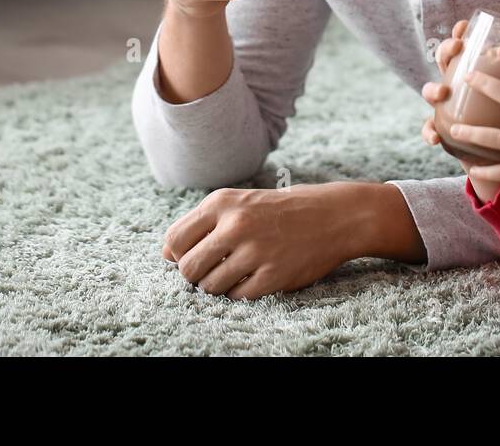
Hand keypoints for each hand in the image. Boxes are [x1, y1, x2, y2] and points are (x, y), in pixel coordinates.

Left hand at [161, 184, 361, 299]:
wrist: (334, 215)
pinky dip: (241, 293)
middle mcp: (235, 225)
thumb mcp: (238, 203)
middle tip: (213, 270)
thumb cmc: (279, 210)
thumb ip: (200, 225)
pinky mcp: (274, 275)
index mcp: (222, 202)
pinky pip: (238, 297)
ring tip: (236, 273)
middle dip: (195, 276)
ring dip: (218, 286)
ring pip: (210, 287)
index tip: (195, 256)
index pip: (173, 241)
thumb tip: (165, 255)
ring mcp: (255, 251)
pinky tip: (254, 278)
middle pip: (187, 269)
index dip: (179, 256)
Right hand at [419, 17, 469, 143]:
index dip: (461, 34)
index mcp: (477, 73)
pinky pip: (431, 129)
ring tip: (441, 92)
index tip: (465, 26)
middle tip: (456, 47)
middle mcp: (458, 86)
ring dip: (434, 89)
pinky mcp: (445, 131)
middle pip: (446, 61)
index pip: (466, 46)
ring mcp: (448, 106)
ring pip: (433, 93)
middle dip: (446, 50)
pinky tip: (436, 138)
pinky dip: (430, 133)